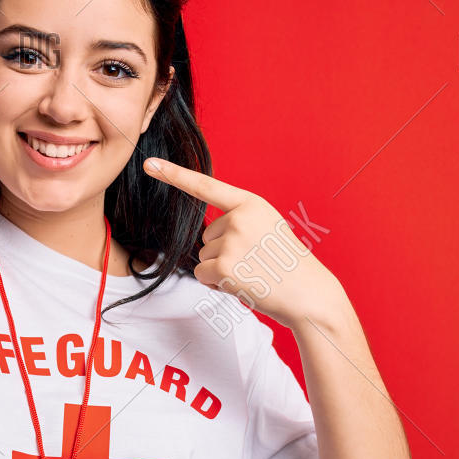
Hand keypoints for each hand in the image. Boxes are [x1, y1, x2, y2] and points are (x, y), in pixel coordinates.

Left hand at [143, 156, 339, 329]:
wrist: (309, 294)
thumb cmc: (287, 265)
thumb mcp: (268, 228)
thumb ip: (240, 222)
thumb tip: (208, 237)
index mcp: (251, 204)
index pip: (206, 187)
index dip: (174, 175)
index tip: (149, 164)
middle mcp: (238, 218)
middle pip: (206, 235)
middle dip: (223, 253)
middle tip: (255, 263)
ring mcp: (230, 241)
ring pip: (204, 256)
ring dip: (221, 270)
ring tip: (253, 273)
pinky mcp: (223, 266)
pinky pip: (203, 274)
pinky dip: (217, 284)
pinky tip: (243, 284)